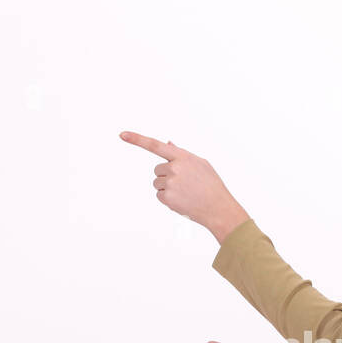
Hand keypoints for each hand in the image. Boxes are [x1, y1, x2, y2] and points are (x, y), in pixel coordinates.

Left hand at [120, 131, 249, 238]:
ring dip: (167, 188)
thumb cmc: (211, 185)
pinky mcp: (167, 197)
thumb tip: (168, 143)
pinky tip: (182, 201)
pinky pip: (159, 195)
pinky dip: (168, 199)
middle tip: (184, 185)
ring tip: (185, 193)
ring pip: (157, 183)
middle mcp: (175, 168)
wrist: (218, 208)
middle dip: (166, 176)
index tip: (122, 134)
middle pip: (157, 169)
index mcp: (183, 157)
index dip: (137, 139)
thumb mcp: (201, 164)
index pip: (156, 145)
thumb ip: (182, 153)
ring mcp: (170, 183)